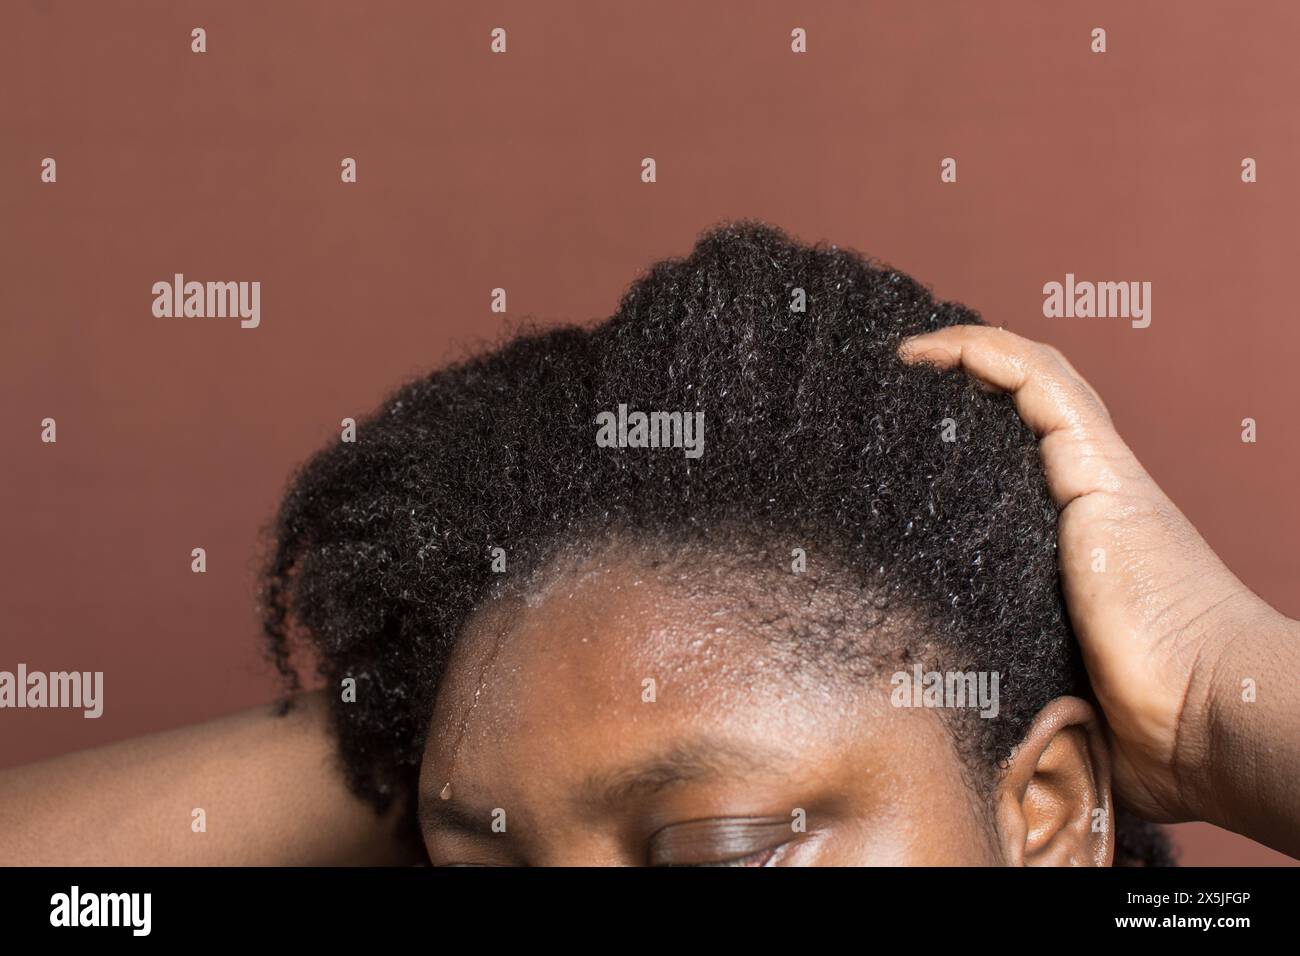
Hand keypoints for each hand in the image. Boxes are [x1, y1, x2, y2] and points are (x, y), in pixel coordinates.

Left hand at [900, 326, 1297, 847]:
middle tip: (894, 379)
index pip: (1022, 455)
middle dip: (963, 382)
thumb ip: (1008, 679)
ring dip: (969, 354)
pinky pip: (1041, 387)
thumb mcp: (1050, 683)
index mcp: (1079, 540)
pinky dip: (991, 355)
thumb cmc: (1147, 724)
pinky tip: (938, 350)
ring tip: (905, 354)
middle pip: (1027, 408)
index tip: (897, 428)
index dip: (969, 427)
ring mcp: (1100, 479)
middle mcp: (1092, 498)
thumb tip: (946, 725)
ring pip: (1035, 383)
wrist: (1211, 718)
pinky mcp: (1100, 474)